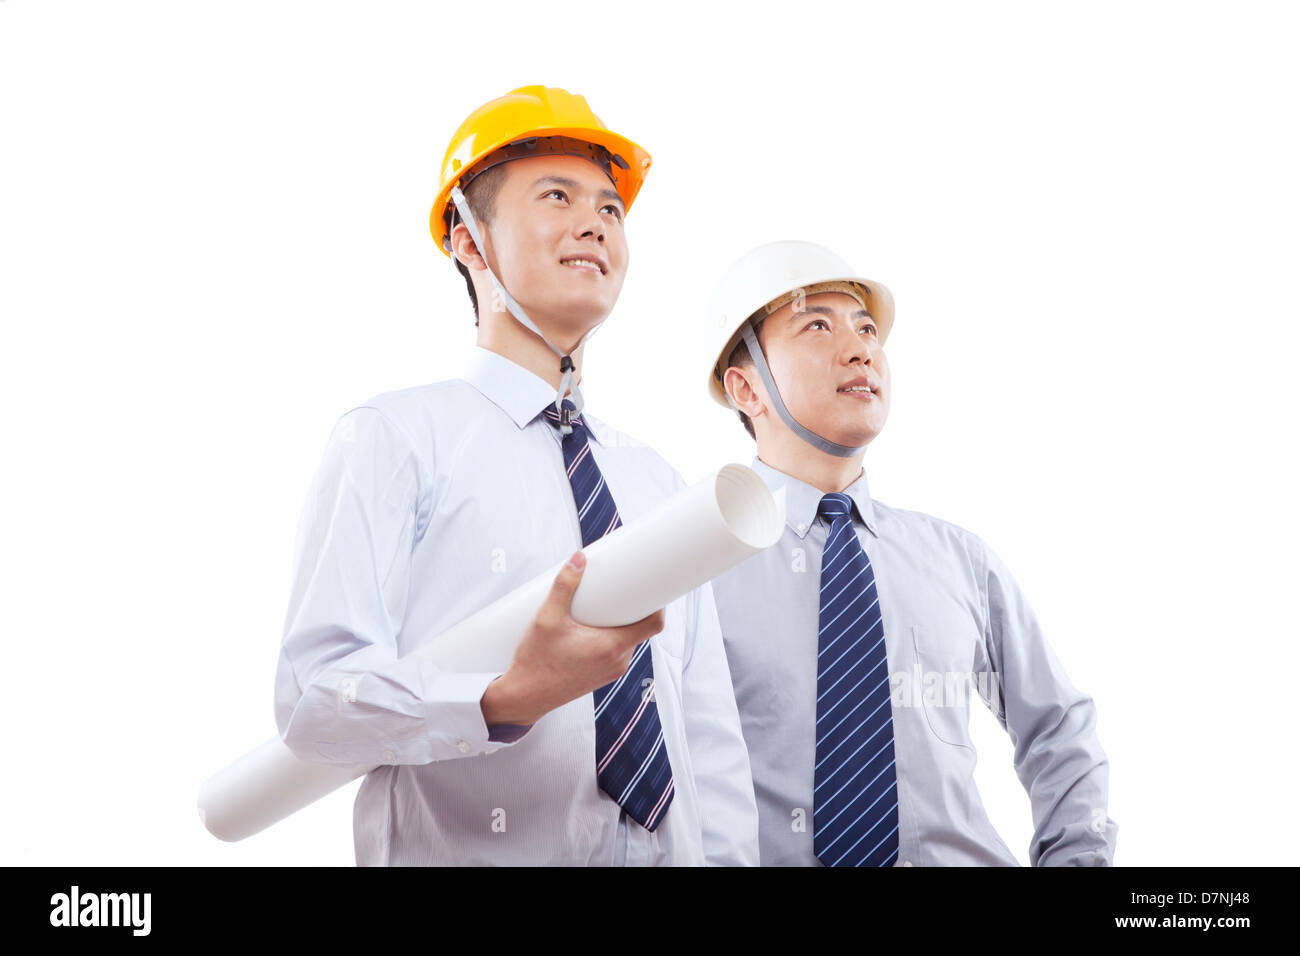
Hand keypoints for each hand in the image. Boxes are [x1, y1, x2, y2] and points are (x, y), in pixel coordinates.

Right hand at [480, 550, 665, 727]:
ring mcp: (611, 671)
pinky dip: (612, 637)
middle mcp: (617, 661)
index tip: (653, 586)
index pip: (653, 625)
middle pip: (640, 630)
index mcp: (611, 647)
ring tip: (605, 605)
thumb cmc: (536, 661)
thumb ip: (564, 586)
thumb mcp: (546, 619)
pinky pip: (617, 652)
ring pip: (628, 641)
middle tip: (621, 587)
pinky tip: (596, 627)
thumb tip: (578, 559)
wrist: (525, 696)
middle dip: (634, 608)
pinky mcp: (602, 676)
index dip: (659, 604)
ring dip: (621, 623)